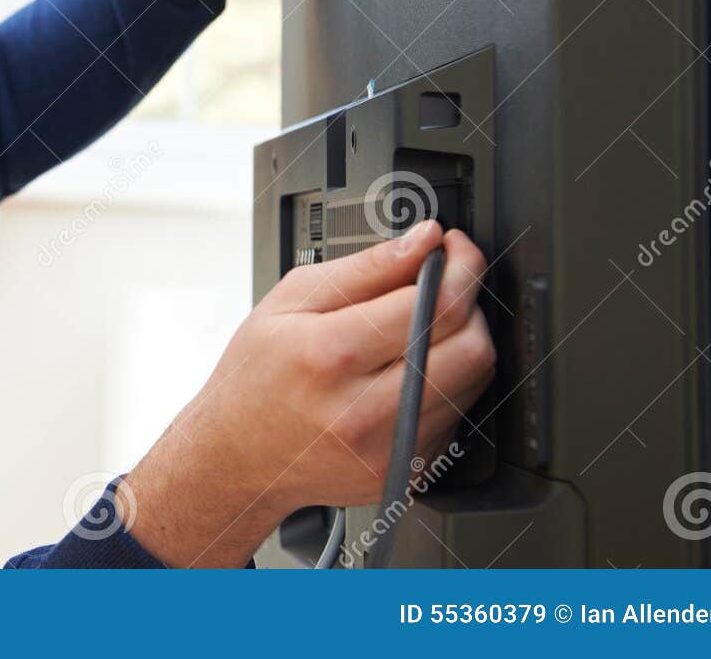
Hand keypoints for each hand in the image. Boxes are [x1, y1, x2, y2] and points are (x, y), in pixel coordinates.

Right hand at [119, 220, 494, 567]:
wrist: (236, 455)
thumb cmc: (256, 375)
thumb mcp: (291, 300)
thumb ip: (365, 267)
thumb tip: (423, 239)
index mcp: (330, 354)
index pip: (433, 303)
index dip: (459, 265)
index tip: (455, 249)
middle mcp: (364, 409)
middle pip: (471, 346)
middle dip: (470, 302)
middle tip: (447, 284)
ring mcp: (389, 449)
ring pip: (474, 382)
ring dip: (462, 342)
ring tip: (423, 329)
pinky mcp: (407, 472)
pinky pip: (457, 415)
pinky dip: (445, 384)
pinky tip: (408, 374)